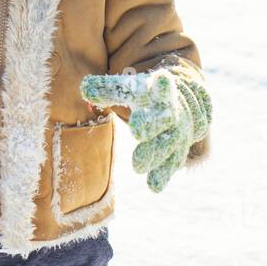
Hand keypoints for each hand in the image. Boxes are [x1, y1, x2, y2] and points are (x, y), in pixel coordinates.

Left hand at [79, 62, 211, 192]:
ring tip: (137, 167)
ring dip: (155, 154)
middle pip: (164, 117)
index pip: (162, 86)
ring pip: (170, 142)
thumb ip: (106, 89)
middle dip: (152, 124)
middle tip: (137, 131)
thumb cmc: (145, 93)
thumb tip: (84, 87)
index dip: (162, 84)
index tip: (162, 79)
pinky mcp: (180, 147)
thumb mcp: (128, 88)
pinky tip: (154, 186)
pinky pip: (174, 160)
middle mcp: (173, 110)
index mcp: (159, 92)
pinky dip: (165, 173)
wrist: (182, 97)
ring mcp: (180, 130)